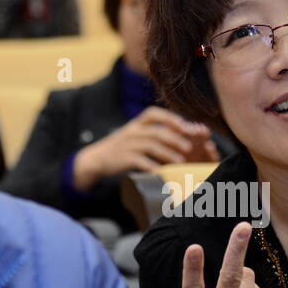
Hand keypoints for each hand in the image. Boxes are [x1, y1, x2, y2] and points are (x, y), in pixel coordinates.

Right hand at [72, 106, 217, 191]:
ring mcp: (128, 144)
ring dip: (168, 153)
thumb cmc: (124, 147)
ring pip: (151, 146)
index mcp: (138, 123)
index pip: (154, 114)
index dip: (171, 119)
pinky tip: (163, 172)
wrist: (97, 158)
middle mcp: (133, 131)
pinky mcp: (123, 158)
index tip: (187, 127)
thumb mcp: (137, 134)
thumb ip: (156, 132)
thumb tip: (185, 133)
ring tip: (181, 161)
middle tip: (189, 146)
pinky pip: (140, 161)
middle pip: (157, 131)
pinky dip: (152, 166)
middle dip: (175, 138)